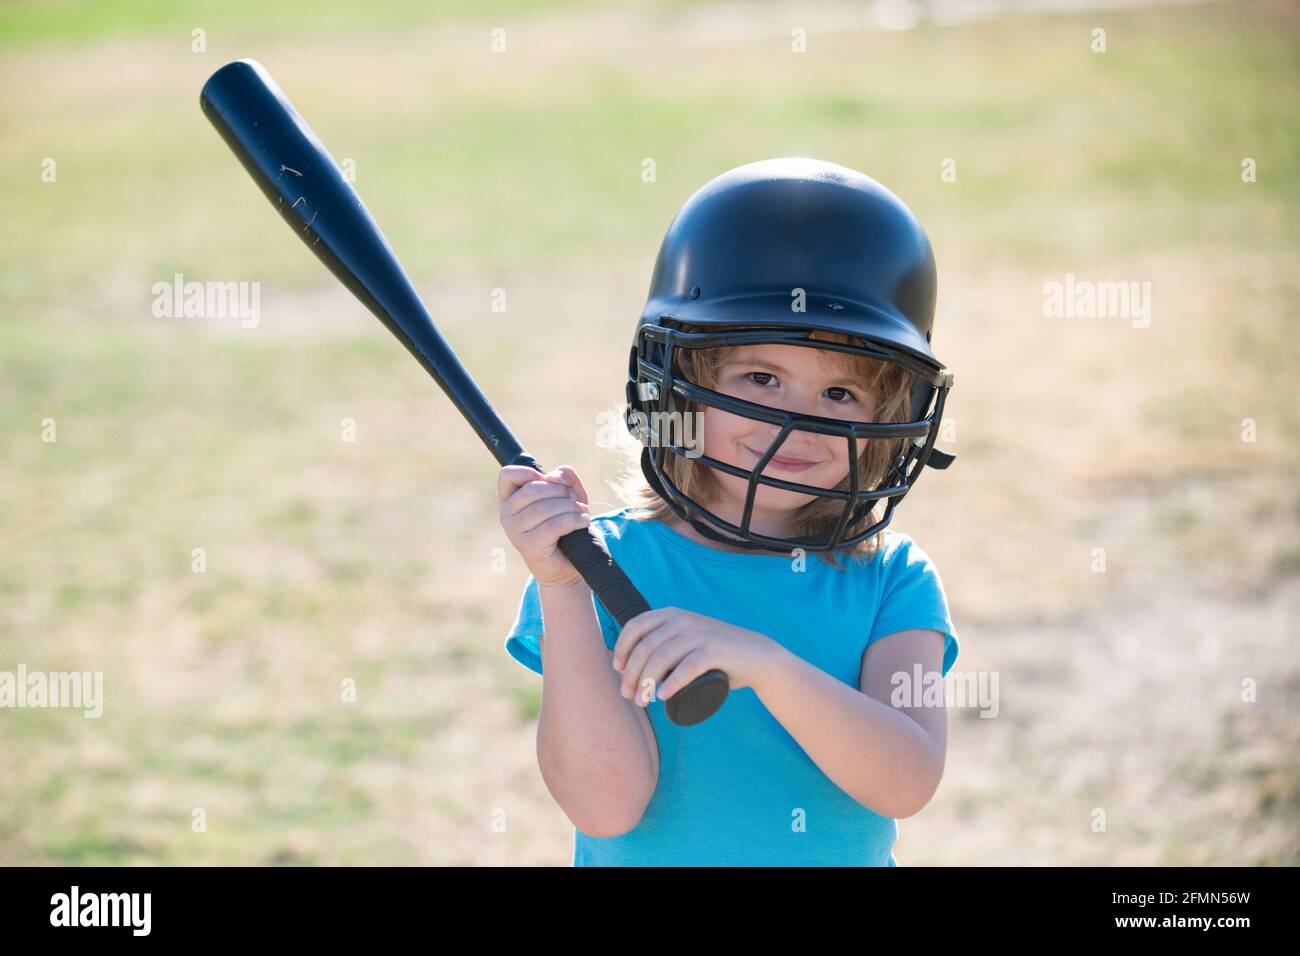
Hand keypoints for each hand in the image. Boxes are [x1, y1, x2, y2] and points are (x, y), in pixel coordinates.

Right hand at [497, 463, 591, 587]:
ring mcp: (514, 532)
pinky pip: (554, 525)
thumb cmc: (565, 529)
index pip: (507, 475)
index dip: (528, 472)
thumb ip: (566, 479)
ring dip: (570, 506)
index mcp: (510, 500)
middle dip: (560, 490)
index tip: (548, 479)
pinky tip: (583, 521)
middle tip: (575, 500)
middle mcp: (506, 515)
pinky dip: (574, 520)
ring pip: (544, 507)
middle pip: (532, 489)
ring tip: (583, 512)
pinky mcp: (528, 546)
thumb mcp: (568, 498)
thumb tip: (559, 474)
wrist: (566, 567)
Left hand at [611, 607, 780, 706]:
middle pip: (645, 648)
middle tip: (629, 696)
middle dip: (631, 674)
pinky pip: (687, 667)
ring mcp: (699, 634)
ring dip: (646, 683)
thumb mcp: (686, 639)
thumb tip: (631, 667)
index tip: (617, 670)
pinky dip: (673, 683)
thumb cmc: (715, 654)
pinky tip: (664, 696)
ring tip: (642, 701)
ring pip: (661, 658)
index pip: (634, 627)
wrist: (756, 656)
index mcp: (671, 614)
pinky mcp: (714, 650)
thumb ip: (664, 642)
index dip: (621, 649)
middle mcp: (682, 620)